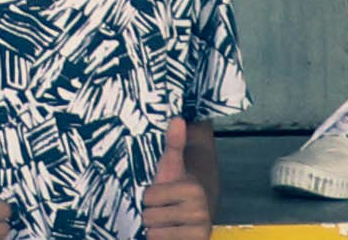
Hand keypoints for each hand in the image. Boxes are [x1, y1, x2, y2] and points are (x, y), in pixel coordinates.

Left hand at [141, 118, 210, 239]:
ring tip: (164, 223)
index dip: (148, 196)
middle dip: (150, 214)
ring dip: (154, 231)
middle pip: (150, 217)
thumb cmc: (177, 187)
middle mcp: (200, 213)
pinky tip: (167, 235)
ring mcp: (200, 233)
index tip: (159, 195)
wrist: (196, 214)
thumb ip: (174, 143)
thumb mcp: (172, 164)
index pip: (148, 197)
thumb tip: (177, 119)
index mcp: (192, 189)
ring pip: (154, 234)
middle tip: (161, 210)